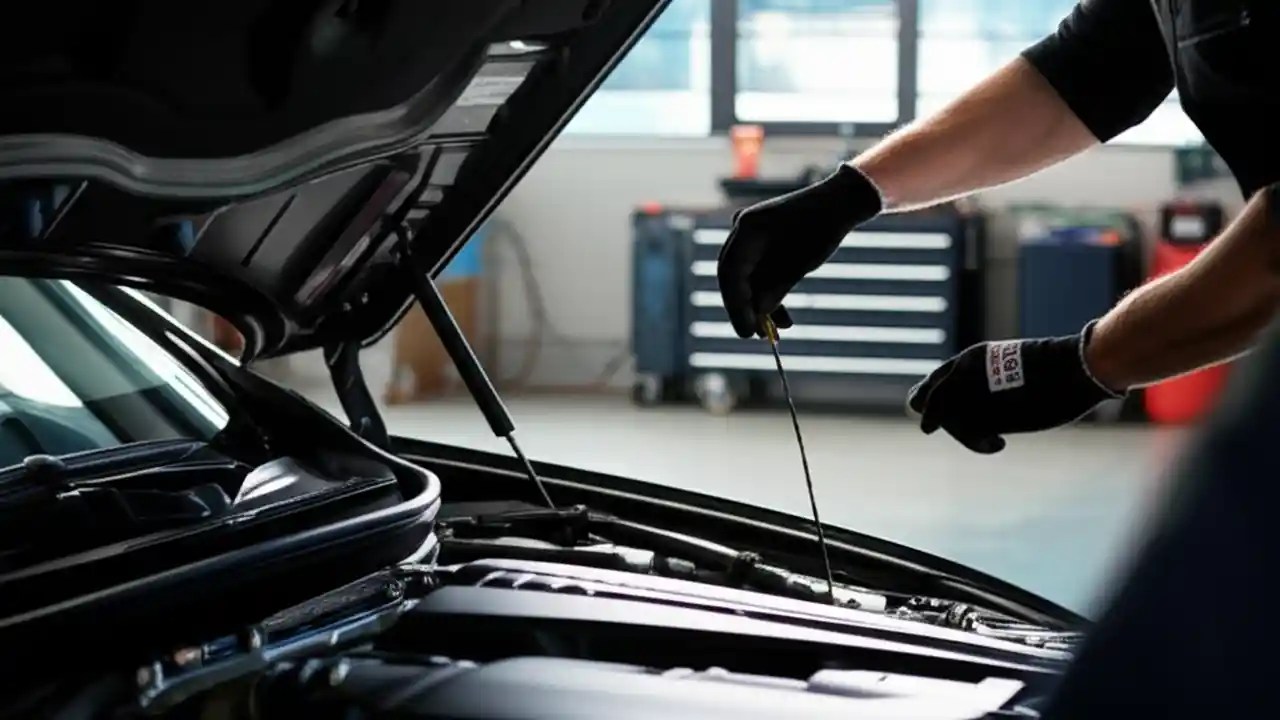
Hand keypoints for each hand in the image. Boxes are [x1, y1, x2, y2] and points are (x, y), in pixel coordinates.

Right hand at [717, 164, 882, 338]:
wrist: (839, 203)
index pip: (730, 273)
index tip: (745, 331)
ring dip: (759, 305)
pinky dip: (768, 294)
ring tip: (774, 332)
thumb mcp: (800, 264)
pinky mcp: (762, 246)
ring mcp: (751, 238)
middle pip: (733, 277)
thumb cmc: (822, 227)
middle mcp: (742, 231)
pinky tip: (782, 318)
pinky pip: (758, 274)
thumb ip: (775, 289)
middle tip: (753, 334)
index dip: (735, 305)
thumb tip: (756, 315)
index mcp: (748, 229)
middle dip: (744, 307)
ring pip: (746, 279)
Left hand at [906, 322, 1121, 453]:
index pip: (934, 382)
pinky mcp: (986, 414)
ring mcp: (971, 393)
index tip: (933, 414)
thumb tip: (979, 407)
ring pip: (949, 421)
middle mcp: (963, 373)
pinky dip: (982, 445)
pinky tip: (999, 444)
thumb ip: (990, 382)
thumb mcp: (1013, 367)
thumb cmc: (1053, 370)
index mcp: (970, 359)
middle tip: (970, 430)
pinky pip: (970, 436)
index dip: (929, 400)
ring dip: (966, 435)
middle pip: (928, 404)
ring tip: (993, 438)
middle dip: (941, 419)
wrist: (1072, 368)